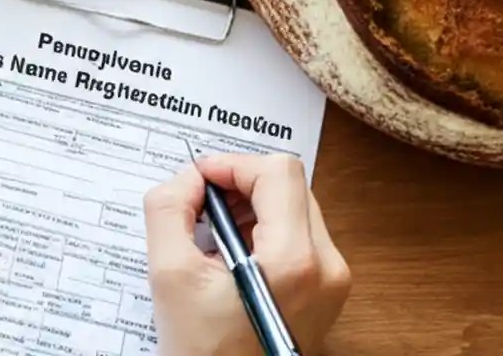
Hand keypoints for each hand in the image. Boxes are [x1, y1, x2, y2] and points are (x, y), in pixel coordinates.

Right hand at [143, 154, 350, 355]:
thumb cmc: (204, 352)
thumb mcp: (169, 274)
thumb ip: (169, 209)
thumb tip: (187, 178)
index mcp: (294, 260)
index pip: (276, 172)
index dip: (232, 164)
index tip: (199, 180)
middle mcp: (326, 265)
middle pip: (288, 185)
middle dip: (239, 185)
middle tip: (200, 209)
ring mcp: (333, 279)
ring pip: (294, 206)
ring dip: (251, 207)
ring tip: (213, 237)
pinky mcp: (328, 289)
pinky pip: (299, 234)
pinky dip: (263, 230)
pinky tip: (231, 256)